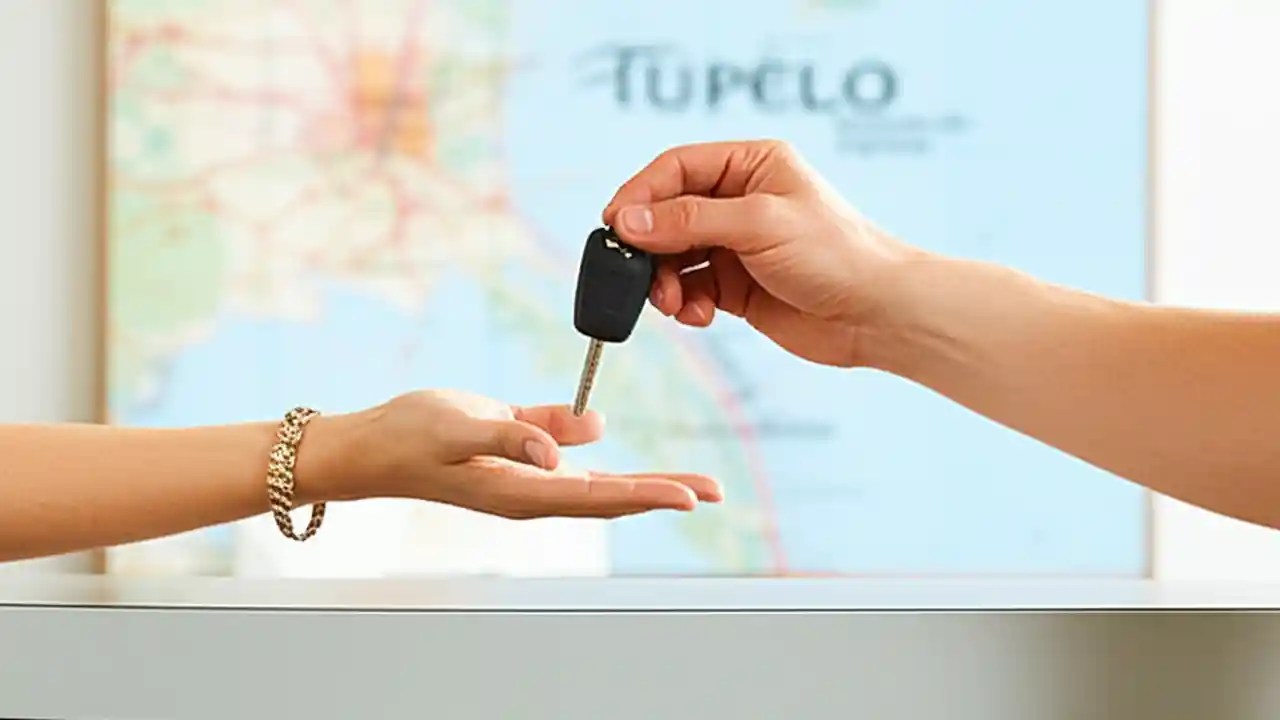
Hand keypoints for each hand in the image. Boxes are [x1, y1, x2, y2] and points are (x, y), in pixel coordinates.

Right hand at [320, 390, 721, 518]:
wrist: (372, 443)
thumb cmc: (408, 437)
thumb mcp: (458, 429)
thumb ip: (511, 437)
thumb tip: (563, 456)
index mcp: (524, 491)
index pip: (602, 497)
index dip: (650, 495)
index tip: (692, 497)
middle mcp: (533, 490)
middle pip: (614, 496)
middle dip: (665, 493)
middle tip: (715, 491)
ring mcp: (527, 475)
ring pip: (599, 480)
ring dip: (645, 480)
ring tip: (689, 480)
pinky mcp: (517, 451)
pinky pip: (566, 450)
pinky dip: (598, 450)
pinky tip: (615, 441)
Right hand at [603, 140, 919, 366]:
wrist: (879, 314)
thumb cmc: (837, 254)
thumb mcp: (758, 224)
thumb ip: (689, 221)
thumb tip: (628, 221)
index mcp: (751, 164)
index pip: (677, 168)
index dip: (641, 194)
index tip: (614, 224)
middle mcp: (740, 200)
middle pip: (667, 213)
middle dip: (649, 245)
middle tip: (634, 272)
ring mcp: (736, 245)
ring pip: (673, 256)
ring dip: (663, 281)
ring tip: (670, 303)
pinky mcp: (736, 286)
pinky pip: (690, 289)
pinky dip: (685, 303)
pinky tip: (698, 315)